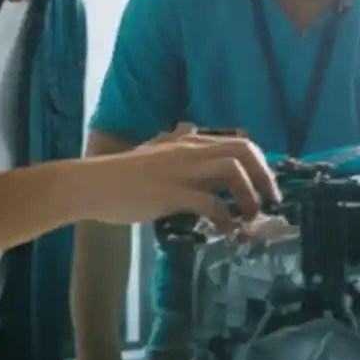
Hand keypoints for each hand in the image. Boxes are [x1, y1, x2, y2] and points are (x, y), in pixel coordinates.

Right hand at [80, 124, 280, 230]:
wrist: (89, 185)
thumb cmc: (121, 174)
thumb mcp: (154, 152)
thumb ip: (175, 145)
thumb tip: (188, 129)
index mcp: (189, 143)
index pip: (239, 143)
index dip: (260, 164)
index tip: (266, 186)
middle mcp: (189, 150)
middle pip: (243, 150)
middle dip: (264, 176)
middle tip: (270, 201)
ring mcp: (180, 169)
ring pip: (231, 169)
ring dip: (248, 194)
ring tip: (250, 217)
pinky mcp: (169, 192)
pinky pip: (208, 202)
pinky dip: (224, 216)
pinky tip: (224, 230)